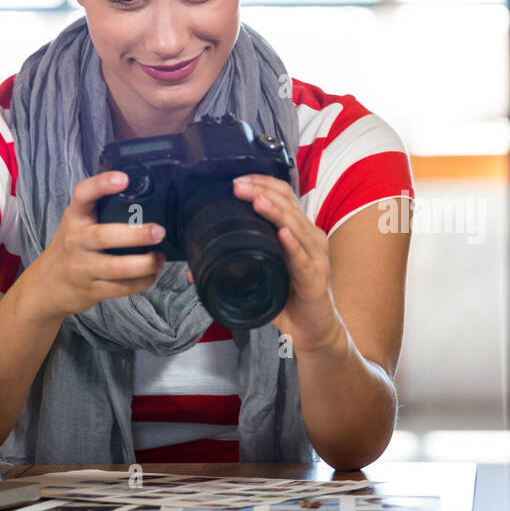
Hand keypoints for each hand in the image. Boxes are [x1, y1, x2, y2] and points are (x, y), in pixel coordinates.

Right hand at [32, 171, 165, 319]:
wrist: (46, 286)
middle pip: (105, 236)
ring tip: (159, 258)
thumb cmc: (70, 248)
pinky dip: (142, 282)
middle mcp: (76, 241)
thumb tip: (140, 194)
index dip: (101, 184)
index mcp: (75, 218)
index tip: (124, 179)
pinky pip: (121, 288)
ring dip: (145, 264)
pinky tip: (151, 274)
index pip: (83, 195)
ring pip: (116, 267)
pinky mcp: (91, 289)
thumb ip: (99, 210)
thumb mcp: (77, 223)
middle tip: (158, 232)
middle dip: (136, 235)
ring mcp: (82, 267)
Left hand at [185, 173, 343, 353]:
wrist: (313, 329)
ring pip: (296, 225)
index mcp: (297, 231)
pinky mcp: (316, 277)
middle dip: (262, 191)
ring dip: (275, 211)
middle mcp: (310, 237)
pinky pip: (303, 258)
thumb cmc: (289, 297)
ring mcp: (316, 255)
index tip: (237, 181)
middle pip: (288, 204)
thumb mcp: (261, 275)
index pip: (283, 196)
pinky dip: (292, 244)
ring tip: (257, 201)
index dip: (262, 184)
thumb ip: (233, 268)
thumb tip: (193, 271)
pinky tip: (282, 235)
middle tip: (238, 187)